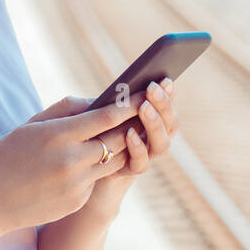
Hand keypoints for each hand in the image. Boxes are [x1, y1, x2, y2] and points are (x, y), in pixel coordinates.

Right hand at [0, 92, 146, 233]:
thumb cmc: (8, 155)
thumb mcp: (32, 124)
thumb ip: (67, 109)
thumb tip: (97, 100)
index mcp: (58, 134)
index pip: (106, 117)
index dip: (128, 105)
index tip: (143, 93)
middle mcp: (72, 159)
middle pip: (118, 139)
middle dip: (132, 126)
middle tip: (144, 113)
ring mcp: (77, 183)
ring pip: (114, 161)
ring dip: (120, 148)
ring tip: (124, 135)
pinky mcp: (78, 201)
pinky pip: (97, 180)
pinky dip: (97, 169)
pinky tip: (90, 163)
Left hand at [84, 78, 178, 213]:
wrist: (80, 169)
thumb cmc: (89, 133)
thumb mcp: (95, 114)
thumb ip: (106, 104)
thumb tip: (115, 91)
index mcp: (149, 118)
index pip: (166, 105)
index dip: (169, 93)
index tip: (165, 79)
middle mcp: (152, 137)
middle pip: (170, 122)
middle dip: (163, 104)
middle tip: (152, 88)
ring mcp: (144, 155)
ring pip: (162, 142)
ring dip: (155, 123)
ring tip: (144, 107)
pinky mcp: (130, 171)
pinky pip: (141, 162)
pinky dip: (138, 147)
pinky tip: (129, 133)